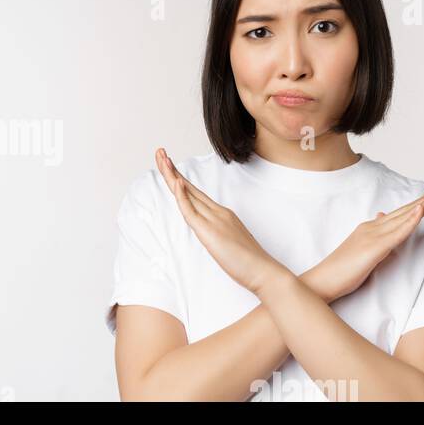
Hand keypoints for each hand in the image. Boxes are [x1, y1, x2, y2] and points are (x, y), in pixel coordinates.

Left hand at [155, 148, 283, 292]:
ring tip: (161, 158)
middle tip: (160, 153)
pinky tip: (175, 182)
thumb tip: (212, 236)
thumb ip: (219, 236)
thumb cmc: (249, 263)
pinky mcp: (210, 231)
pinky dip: (182, 196)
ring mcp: (214, 219)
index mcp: (221, 214)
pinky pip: (191, 211)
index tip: (170, 167)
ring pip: (188, 193)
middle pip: (189, 188)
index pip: (195, 194)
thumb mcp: (229, 244)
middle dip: (172, 170)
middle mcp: (217, 212)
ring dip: (172, 175)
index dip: (181, 181)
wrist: (264, 271)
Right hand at [305, 179, 423, 302]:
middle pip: (405, 210)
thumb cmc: (340, 270)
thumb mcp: (361, 250)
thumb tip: (382, 219)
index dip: (418, 203)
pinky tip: (420, 211)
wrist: (321, 281)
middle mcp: (372, 228)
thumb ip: (374, 236)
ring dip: (423, 203)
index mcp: (370, 229)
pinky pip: (396, 234)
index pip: (400, 213)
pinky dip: (409, 221)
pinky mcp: (373, 249)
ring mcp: (372, 237)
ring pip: (403, 217)